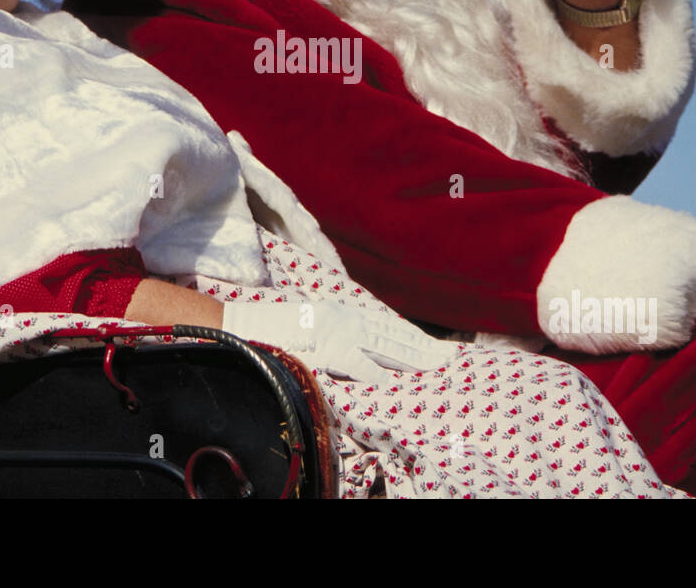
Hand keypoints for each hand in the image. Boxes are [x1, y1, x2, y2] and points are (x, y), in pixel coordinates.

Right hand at [223, 301, 457, 380]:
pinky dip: (371, 372)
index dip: (411, 336)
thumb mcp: (316, 325)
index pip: (387, 325)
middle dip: (422, 346)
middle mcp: (345, 318)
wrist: (248, 326)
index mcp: (344, 313)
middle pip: (392, 334)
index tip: (433, 346)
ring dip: (410, 356)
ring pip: (383, 345)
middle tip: (448, 357)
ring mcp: (336, 332)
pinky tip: (388, 382)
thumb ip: (340, 336)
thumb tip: (363, 357)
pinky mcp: (323, 348)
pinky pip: (353, 362)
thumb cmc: (279, 330)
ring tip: (433, 365)